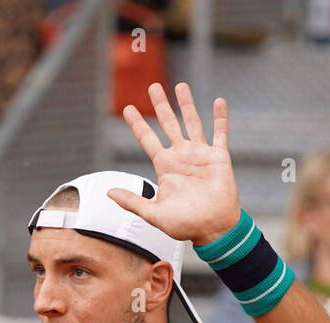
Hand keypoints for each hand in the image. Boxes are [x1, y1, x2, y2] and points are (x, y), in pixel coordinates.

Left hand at [107, 83, 240, 246]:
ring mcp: (200, 155)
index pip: (148, 140)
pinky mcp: (218, 157)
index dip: (138, 125)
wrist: (214, 229)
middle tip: (153, 86)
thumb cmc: (185, 225)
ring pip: (192, 122)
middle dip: (160, 106)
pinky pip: (220, 132)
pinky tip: (218, 101)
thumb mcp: (154, 214)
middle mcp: (181, 157)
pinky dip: (220, 117)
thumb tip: (109, 193)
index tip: (128, 109)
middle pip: (168, 124)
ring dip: (187, 104)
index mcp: (165, 167)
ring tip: (180, 86)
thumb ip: (132, 202)